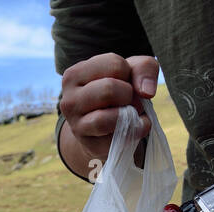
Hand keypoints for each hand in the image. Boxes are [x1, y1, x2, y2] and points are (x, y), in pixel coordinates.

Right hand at [59, 53, 160, 168]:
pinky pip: (115, 136)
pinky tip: (135, 126)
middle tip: (129, 100)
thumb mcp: (133, 71)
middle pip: (109, 89)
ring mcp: (74, 124)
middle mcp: (68, 99)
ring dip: (129, 114)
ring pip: (106, 117)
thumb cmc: (119, 92)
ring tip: (130, 113)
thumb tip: (146, 91)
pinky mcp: (88, 144)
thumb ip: (144, 67)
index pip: (114, 65)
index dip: (128, 74)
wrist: (106, 127)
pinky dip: (135, 130)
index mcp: (75, 74)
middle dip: (129, 95)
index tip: (123, 82)